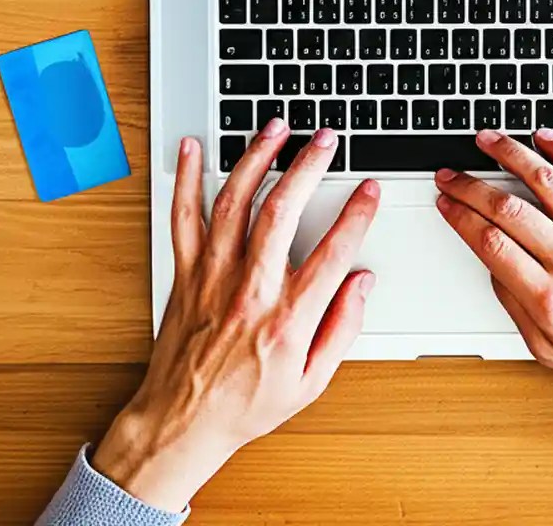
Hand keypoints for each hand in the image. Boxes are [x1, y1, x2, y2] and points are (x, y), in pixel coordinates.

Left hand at [92, 120, 380, 510]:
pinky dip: (186, 179)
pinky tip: (191, 149)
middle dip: (306, 167)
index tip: (369, 189)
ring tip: (275, 128)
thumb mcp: (312, 382)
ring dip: (255, 159)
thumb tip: (362, 283)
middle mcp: (249, 290)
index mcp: (287, 319)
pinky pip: (184, 218)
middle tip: (324, 139)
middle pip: (281, 212)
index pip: (332, 253)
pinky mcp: (185, 274)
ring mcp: (212, 277)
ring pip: (234, 203)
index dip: (356, 215)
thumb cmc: (246, 406)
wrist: (182, 423)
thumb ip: (343, 328)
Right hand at [434, 129, 552, 425]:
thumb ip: (514, 307)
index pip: (490, 243)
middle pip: (508, 209)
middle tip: (451, 174)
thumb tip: (493, 267)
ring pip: (547, 182)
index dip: (459, 216)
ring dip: (511, 155)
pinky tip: (545, 139)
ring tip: (489, 140)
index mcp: (548, 299)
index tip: (446, 202)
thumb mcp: (549, 351)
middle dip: (470, 186)